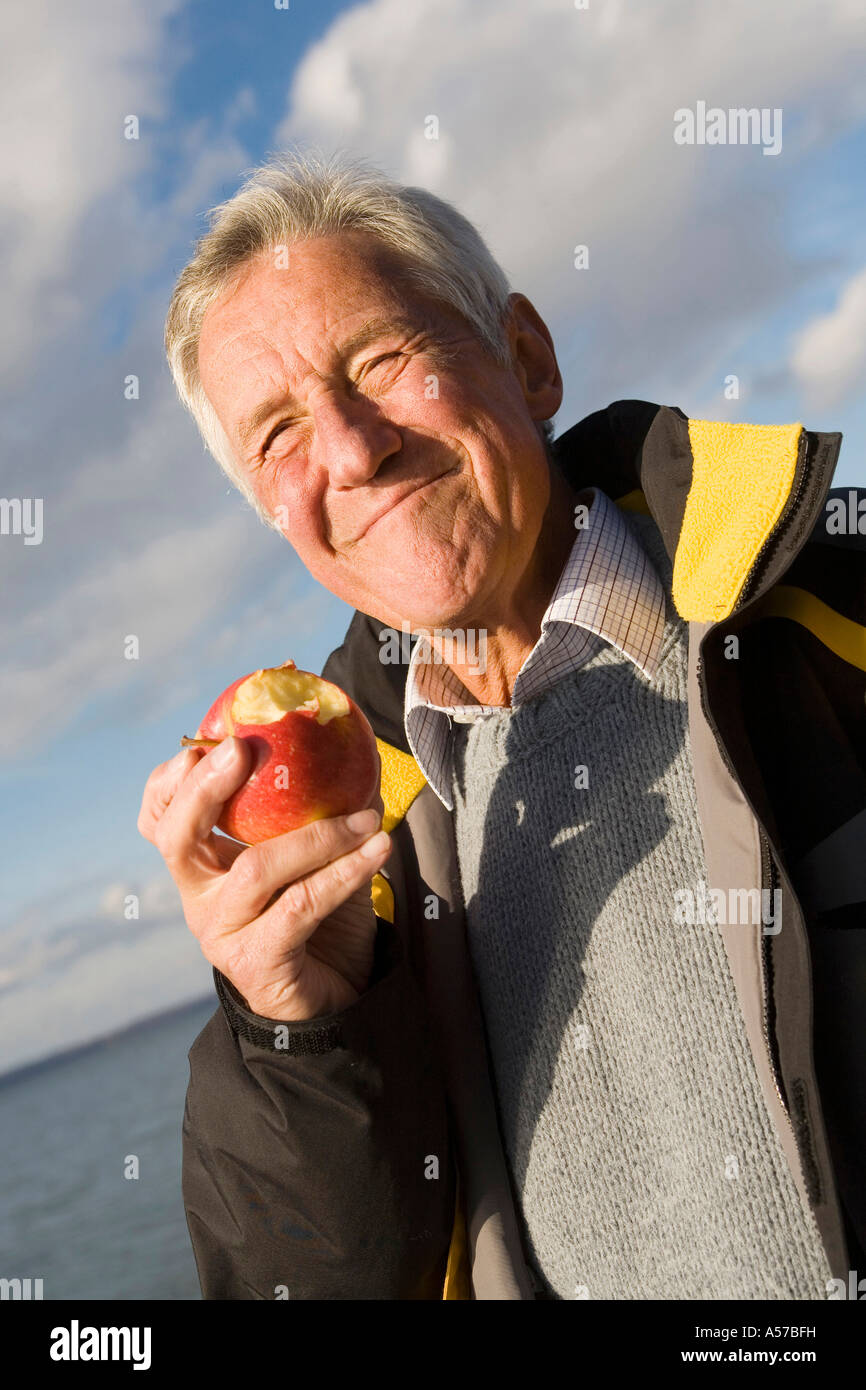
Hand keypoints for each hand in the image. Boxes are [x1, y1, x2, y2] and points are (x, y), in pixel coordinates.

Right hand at [137, 736, 390, 1019]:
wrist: (340, 996)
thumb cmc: (322, 918)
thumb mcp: (313, 855)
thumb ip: (319, 808)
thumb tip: (357, 748)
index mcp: (203, 867)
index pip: (159, 819)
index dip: (170, 782)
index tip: (206, 743)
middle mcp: (201, 899)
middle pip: (177, 838)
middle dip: (205, 788)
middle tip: (242, 750)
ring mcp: (223, 933)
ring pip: (255, 869)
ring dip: (318, 835)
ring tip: (366, 818)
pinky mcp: (256, 963)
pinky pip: (301, 905)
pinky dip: (343, 873)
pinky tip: (376, 852)